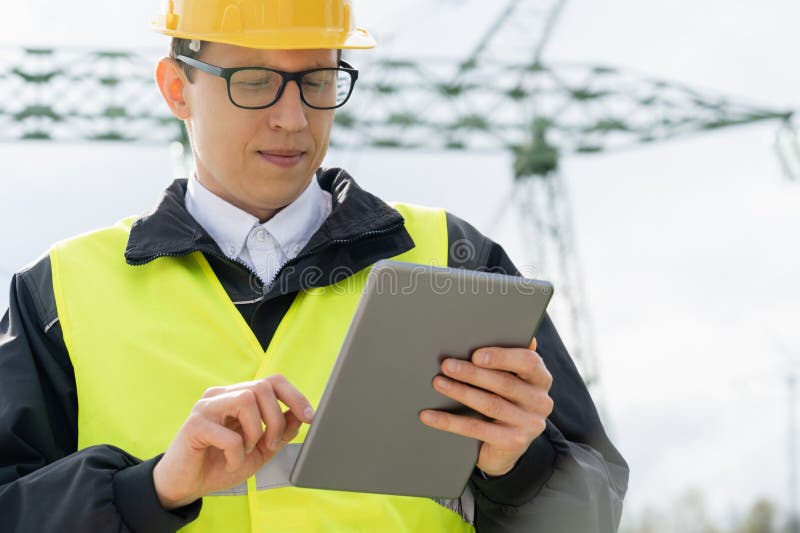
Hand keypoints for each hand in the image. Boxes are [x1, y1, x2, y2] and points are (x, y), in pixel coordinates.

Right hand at [153, 375, 314, 509]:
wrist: (185, 485)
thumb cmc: (220, 464)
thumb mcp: (259, 450)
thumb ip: (280, 432)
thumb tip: (301, 415)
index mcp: (237, 396)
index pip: (272, 381)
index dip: (295, 396)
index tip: (309, 417)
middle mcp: (221, 395)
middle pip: (262, 387)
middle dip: (276, 419)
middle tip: (270, 444)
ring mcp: (206, 407)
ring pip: (246, 400)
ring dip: (256, 432)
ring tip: (246, 450)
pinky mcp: (194, 425)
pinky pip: (229, 434)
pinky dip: (236, 453)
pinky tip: (229, 461)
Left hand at [419, 338, 553, 476]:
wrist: (506, 446)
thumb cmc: (506, 401)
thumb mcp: (512, 379)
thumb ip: (509, 357)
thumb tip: (514, 333)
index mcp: (541, 378)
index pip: (528, 362)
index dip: (502, 357)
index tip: (476, 354)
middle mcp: (541, 401)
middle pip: (504, 384)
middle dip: (472, 373)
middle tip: (446, 365)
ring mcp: (529, 424)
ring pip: (490, 405)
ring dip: (460, 392)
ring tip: (438, 383)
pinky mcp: (513, 443)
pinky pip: (476, 429)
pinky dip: (449, 422)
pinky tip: (429, 415)